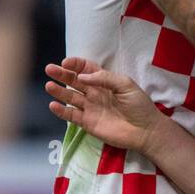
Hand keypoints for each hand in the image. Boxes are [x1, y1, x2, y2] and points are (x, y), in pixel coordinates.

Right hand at [45, 57, 160, 152]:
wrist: (145, 130)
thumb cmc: (139, 105)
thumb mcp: (126, 85)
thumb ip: (105, 78)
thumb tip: (82, 76)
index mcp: (105, 81)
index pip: (86, 69)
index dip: (76, 64)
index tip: (66, 62)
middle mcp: (95, 93)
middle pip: (74, 81)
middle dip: (62, 74)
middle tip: (49, 69)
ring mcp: (90, 108)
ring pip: (70, 97)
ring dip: (59, 91)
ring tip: (49, 85)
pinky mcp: (87, 122)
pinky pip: (71, 115)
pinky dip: (61, 111)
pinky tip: (53, 105)